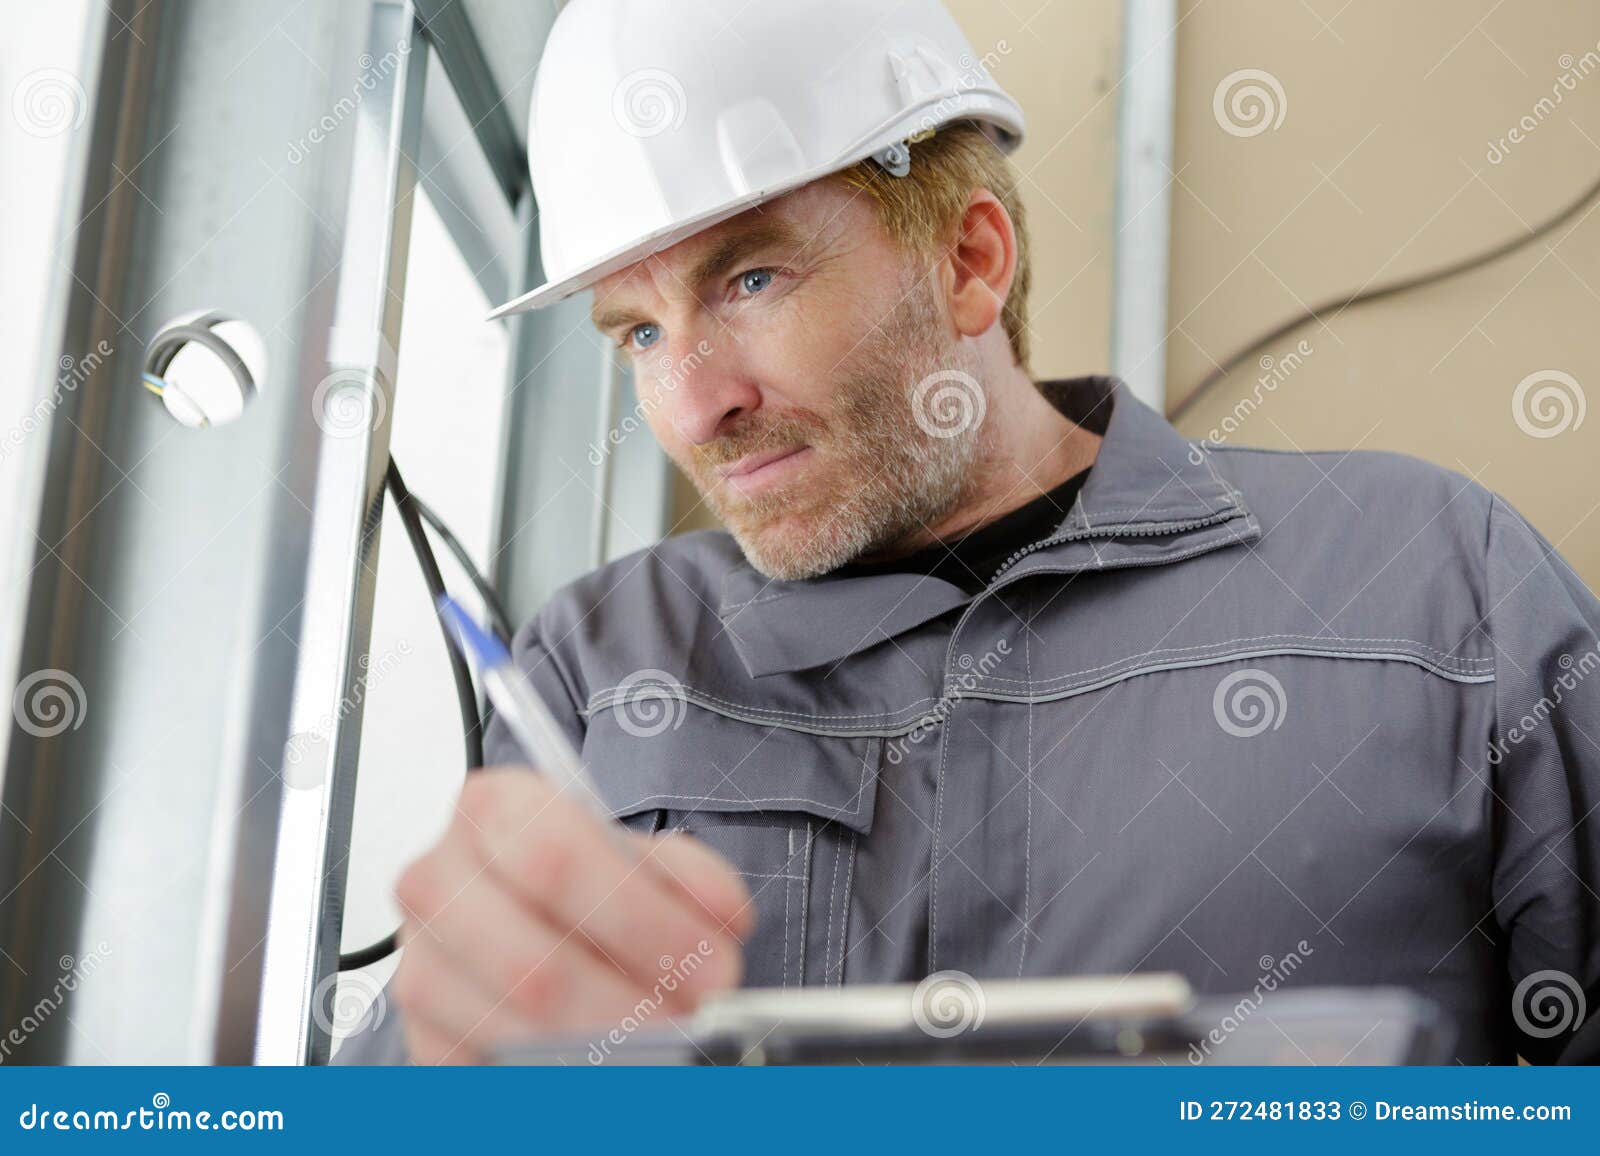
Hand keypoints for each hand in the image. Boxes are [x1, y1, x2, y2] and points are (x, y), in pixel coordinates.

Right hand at [390, 766, 751, 1063]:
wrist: (528, 917)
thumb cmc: (588, 884)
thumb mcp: (647, 860)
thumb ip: (691, 879)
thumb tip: (722, 920)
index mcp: (494, 810)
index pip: (555, 857)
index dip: (642, 921)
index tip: (709, 962)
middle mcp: (439, 881)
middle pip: (533, 965)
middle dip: (631, 1007)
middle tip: (693, 1025)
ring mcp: (419, 965)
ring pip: (513, 1034)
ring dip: (604, 1055)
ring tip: (668, 1051)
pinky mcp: (423, 1040)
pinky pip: (493, 1077)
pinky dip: (562, 1085)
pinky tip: (610, 1074)